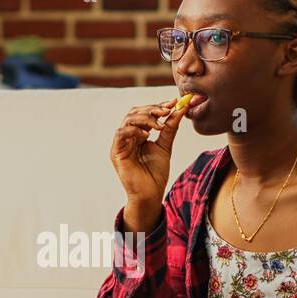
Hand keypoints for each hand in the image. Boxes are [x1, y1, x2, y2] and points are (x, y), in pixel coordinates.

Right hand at [108, 97, 189, 215]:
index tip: (173, 103)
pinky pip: (121, 133)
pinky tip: (147, 134)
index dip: (157, 106)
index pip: (144, 113)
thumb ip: (170, 127)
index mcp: (137, 135)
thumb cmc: (155, 174)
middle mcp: (127, 137)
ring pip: (128, 120)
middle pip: (134, 113)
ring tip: (159, 124)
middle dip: (151, 109)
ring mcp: (120, 144)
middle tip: (167, 110)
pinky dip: (134, 130)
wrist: (150, 194)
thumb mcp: (165, 145)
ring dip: (145, 118)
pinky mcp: (116, 152)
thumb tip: (180, 109)